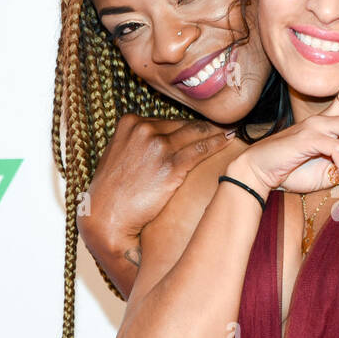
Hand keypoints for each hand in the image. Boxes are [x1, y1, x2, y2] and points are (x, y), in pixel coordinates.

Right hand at [79, 113, 233, 250]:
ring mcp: (158, 146)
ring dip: (217, 132)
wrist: (107, 216)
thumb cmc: (111, 191)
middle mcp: (144, 129)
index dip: (188, 126)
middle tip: (224, 125)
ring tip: (231, 132)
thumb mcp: (117, 155)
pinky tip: (227, 142)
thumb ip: (136, 142)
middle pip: (184, 125)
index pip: (168, 121)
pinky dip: (217, 144)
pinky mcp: (170, 165)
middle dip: (205, 127)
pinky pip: (200, 150)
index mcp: (130, 123)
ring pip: (196, 134)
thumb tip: (156, 140)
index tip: (203, 127)